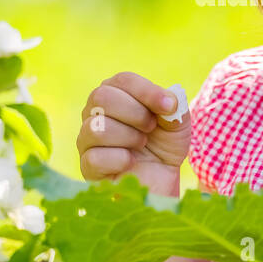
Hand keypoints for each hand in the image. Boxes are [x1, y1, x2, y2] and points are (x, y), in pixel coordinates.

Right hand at [77, 71, 190, 196]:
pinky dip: (121, 159)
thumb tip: (168, 100)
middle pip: (102, 97)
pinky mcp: (87, 166)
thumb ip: (174, 106)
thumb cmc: (164, 145)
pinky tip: (131, 162)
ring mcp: (86, 139)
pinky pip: (96, 157)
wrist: (161, 181)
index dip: (146, 91)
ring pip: (97, 127)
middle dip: (135, 113)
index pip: (123, 80)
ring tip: (140, 144)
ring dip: (129, 137)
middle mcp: (94, 112)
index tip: (168, 106)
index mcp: (115, 94)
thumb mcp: (176, 122)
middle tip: (151, 128)